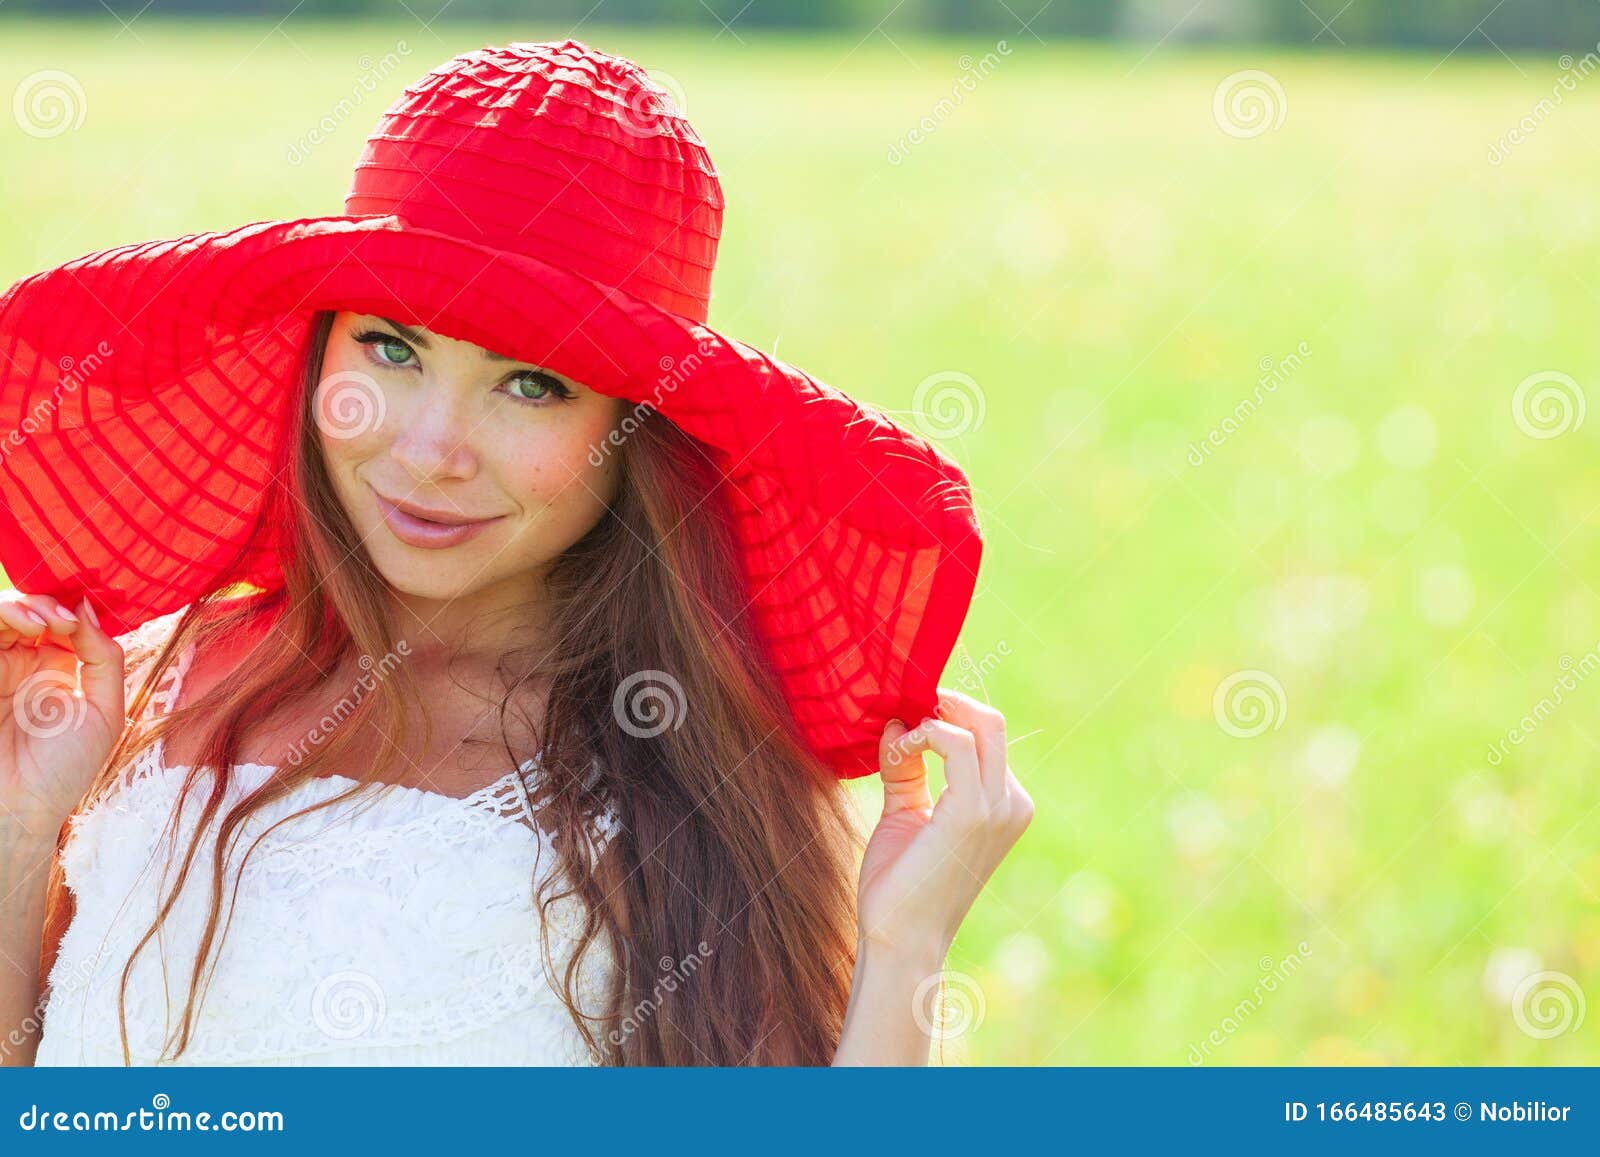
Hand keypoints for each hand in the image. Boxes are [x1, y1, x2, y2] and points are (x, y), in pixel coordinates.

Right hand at [0, 591, 124, 829]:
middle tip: (63, 620)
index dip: (76, 610)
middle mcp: (27, 662)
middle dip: (49, 604)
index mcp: (61, 668)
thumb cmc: (64, 769)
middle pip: (33, 609)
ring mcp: (0, 667)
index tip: (84, 617)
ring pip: (5, 614)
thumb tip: (88, 608)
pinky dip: (5, 615)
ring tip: (45, 622)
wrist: (20, 808)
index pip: (66, 619)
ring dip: (25, 606)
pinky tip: (28, 625)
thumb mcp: (105, 711)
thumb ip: (103, 658)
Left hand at [855, 687, 1032, 966]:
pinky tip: (899, 748)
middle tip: (901, 710)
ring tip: (897, 740)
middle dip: (944, 704)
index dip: (944, 714)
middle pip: (991, 721)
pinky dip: (923, 733)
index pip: (986, 736)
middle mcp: (1011, 803)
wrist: (899, 937)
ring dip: (929, 719)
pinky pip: (954, 742)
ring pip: (979, 724)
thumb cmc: (901, 883)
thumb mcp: (906, 812)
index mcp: (1004, 803)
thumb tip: (897, 722)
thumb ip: (907, 767)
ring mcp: (998, 807)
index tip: (902, 714)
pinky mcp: (973, 811)